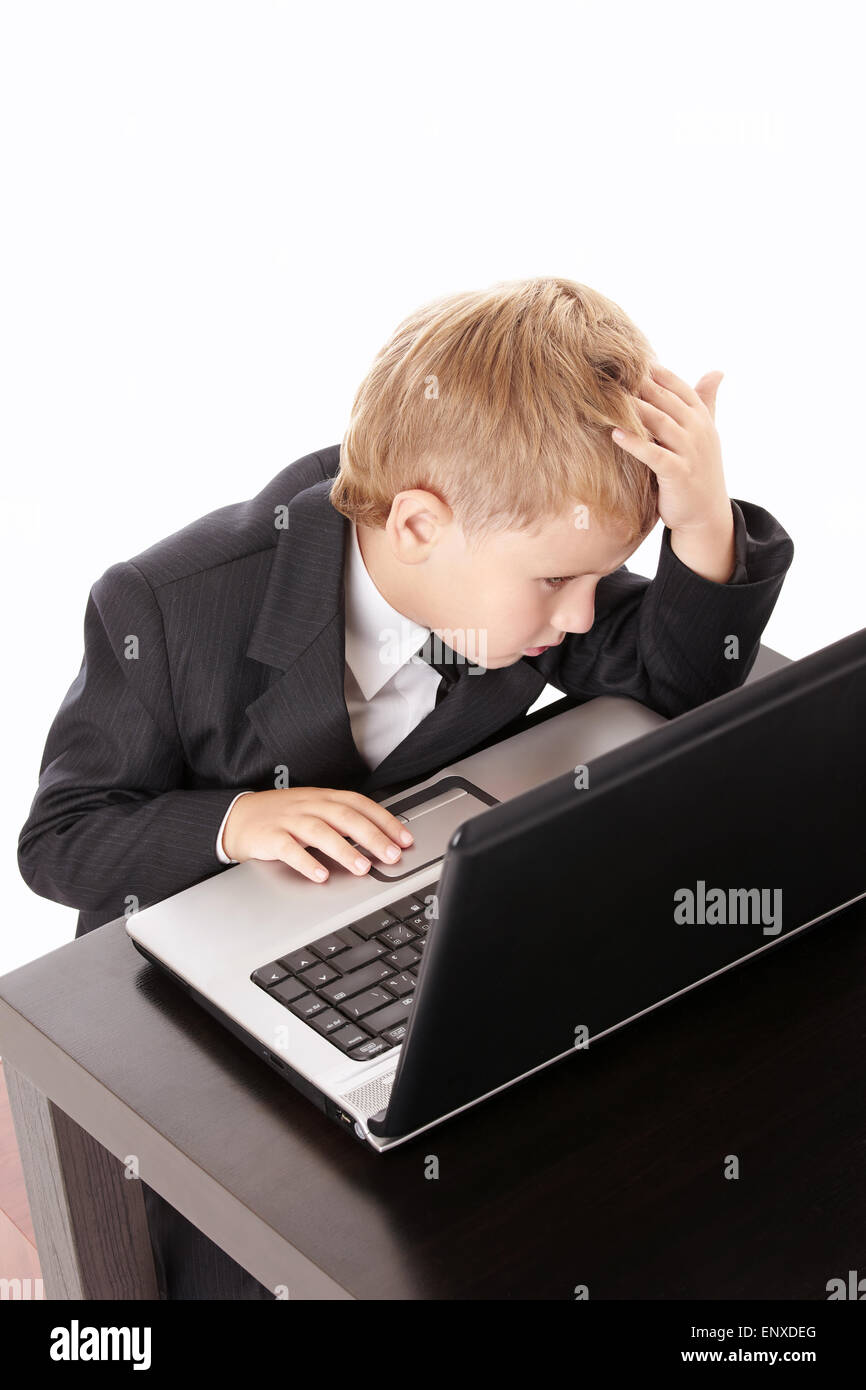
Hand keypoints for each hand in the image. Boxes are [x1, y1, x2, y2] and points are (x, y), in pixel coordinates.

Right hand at [222, 786, 413, 882]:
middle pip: (345, 817)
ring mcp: (289, 820)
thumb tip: (380, 839)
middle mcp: (309, 805)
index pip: (360, 805)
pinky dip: (306, 863)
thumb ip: (343, 821)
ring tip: (363, 867)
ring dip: (345, 850)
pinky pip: (289, 849)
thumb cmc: (282, 816)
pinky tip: (321, 875)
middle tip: (392, 855)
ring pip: (321, 831)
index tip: (404, 839)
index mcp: (324, 797)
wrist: (238, 817)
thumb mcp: (314, 810)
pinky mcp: (269, 837)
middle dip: (372, 837)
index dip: (385, 821)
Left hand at [611, 362, 729, 534]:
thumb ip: (706, 401)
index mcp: (701, 417)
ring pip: (659, 422)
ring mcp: (690, 452)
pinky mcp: (678, 474)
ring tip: (607, 395)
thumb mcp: (705, 433)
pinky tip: (615, 434)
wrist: (705, 514)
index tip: (628, 356)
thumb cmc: (698, 471)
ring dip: (634, 408)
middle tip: (610, 369)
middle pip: (665, 400)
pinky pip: (654, 454)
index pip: (677, 386)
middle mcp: (698, 430)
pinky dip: (635, 443)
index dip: (654, 371)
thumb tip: (717, 370)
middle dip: (639, 384)